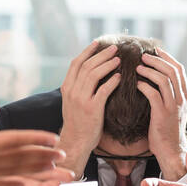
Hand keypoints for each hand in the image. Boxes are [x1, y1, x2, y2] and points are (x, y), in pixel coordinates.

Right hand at [58, 40, 121, 175]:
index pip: (76, 63)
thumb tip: (88, 71)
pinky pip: (104, 90)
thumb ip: (78, 87)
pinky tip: (119, 77)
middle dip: (101, 54)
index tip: (98, 43)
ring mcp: (81, 100)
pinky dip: (112, 81)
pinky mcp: (92, 109)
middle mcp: (72, 91)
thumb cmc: (78, 122)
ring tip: (118, 59)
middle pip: (87, 65)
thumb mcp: (72, 102)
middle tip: (114, 48)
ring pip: (94, 75)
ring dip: (108, 65)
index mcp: (67, 88)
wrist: (76, 142)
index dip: (87, 51)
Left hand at [136, 49, 186, 179]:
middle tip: (143, 56)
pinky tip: (137, 84)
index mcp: (184, 96)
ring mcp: (173, 106)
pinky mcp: (163, 114)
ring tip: (138, 67)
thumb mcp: (172, 110)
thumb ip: (168, 95)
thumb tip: (157, 80)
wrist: (171, 150)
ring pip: (164, 80)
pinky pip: (154, 94)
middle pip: (172, 71)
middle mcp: (181, 99)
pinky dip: (144, 86)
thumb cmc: (167, 130)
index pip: (179, 69)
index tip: (156, 50)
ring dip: (150, 70)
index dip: (168, 57)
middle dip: (157, 60)